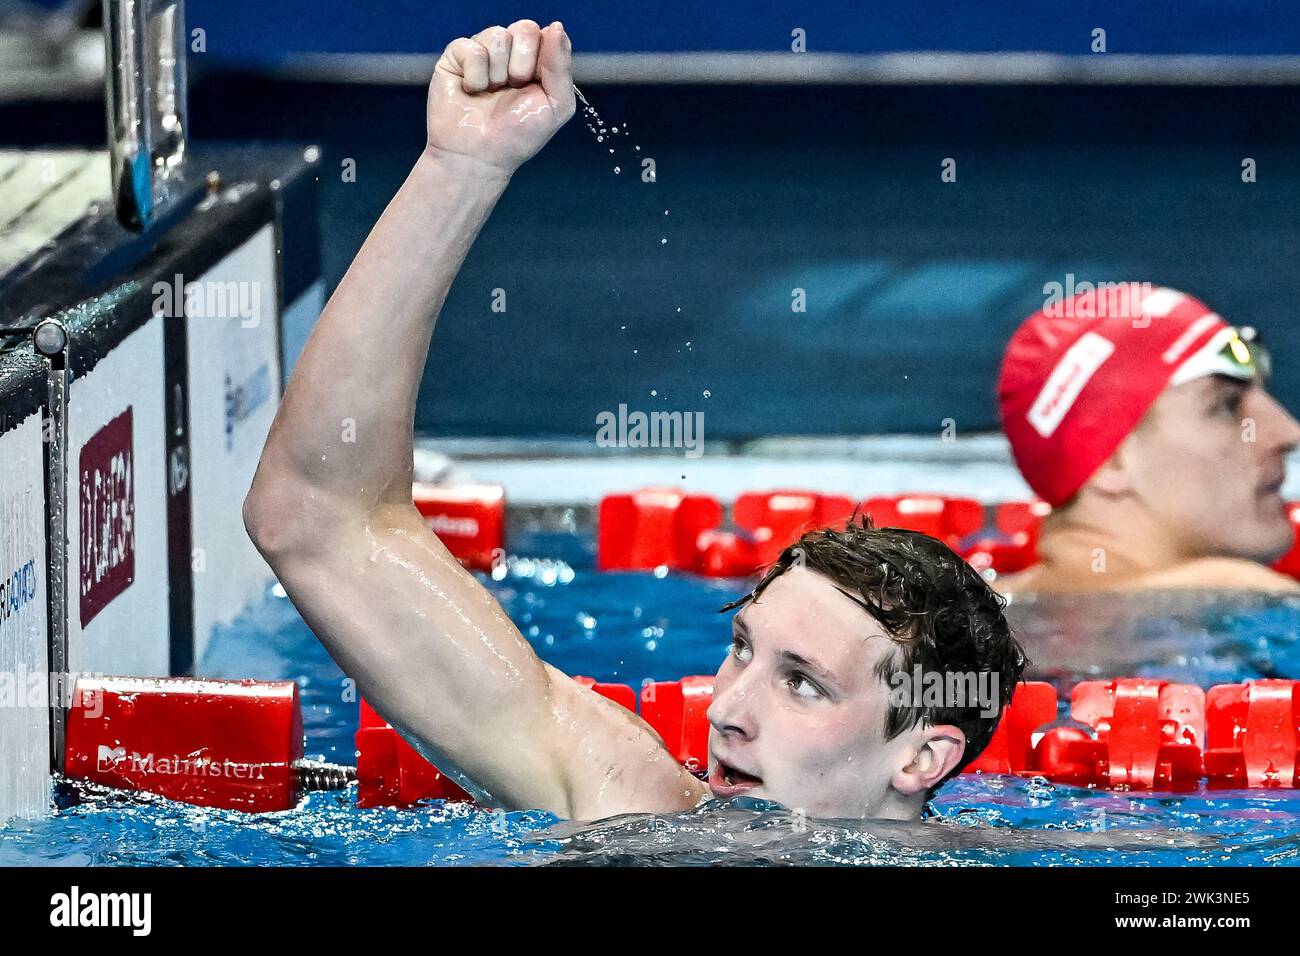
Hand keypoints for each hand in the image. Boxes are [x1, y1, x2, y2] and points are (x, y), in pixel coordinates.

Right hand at [426, 20, 575, 173]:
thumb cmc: (518, 136)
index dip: (543, 60)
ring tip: (490, 93)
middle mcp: (510, 52)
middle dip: (522, 66)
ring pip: (498, 36)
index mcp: (536, 61)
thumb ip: (561, 66)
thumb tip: (556, 26)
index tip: (536, 86)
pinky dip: (476, 76)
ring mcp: (484, 51)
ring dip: (498, 74)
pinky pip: (472, 48)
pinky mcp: (457, 55)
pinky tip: (472, 91)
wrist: (479, 156)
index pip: (546, 35)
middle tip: (513, 90)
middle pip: (525, 28)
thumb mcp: (555, 105)